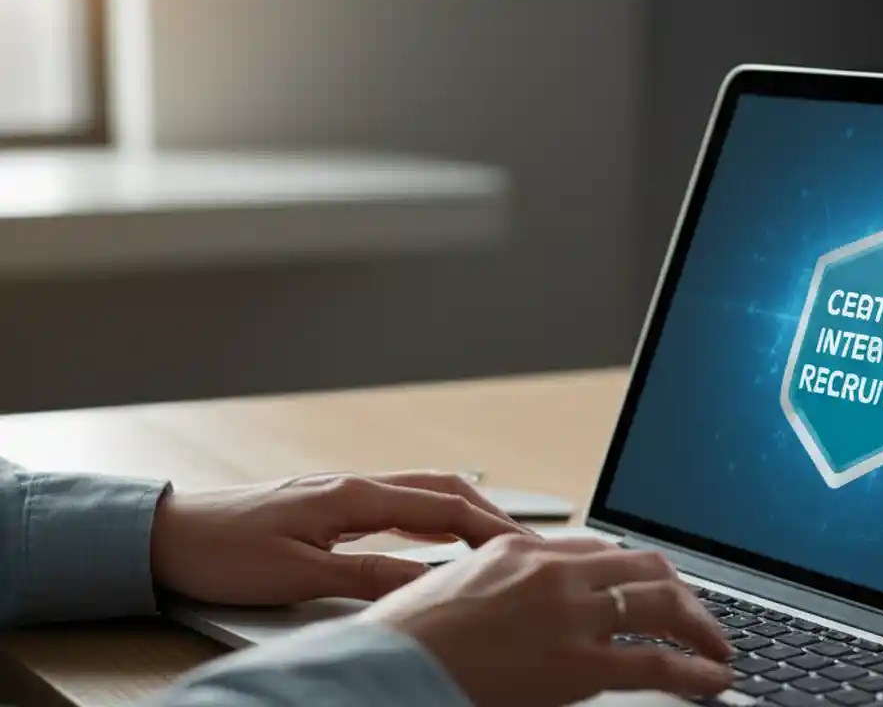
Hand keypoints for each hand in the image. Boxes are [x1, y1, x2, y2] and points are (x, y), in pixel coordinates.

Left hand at [151, 471, 530, 604]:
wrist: (165, 536)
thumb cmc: (221, 552)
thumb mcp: (298, 576)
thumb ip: (367, 578)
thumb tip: (427, 584)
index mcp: (352, 498)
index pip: (442, 507)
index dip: (490, 528)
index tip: (525, 549)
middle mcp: (353, 487)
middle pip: (442, 489)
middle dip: (491, 514)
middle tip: (527, 544)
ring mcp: (342, 494)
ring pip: (422, 494)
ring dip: (465, 512)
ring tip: (497, 541)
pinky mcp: (329, 507)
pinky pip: (398, 505)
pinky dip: (433, 518)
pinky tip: (438, 538)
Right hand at [358, 535, 733, 706]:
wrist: (386, 667)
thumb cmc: (405, 637)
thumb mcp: (454, 585)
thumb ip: (499, 581)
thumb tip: (518, 595)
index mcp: (522, 550)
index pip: (601, 549)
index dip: (637, 572)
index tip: (655, 588)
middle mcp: (553, 572)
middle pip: (644, 566)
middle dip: (682, 592)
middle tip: (698, 618)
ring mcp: (569, 615)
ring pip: (661, 605)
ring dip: (700, 626)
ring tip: (717, 649)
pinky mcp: (577, 664)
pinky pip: (655, 662)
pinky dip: (693, 670)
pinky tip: (710, 679)